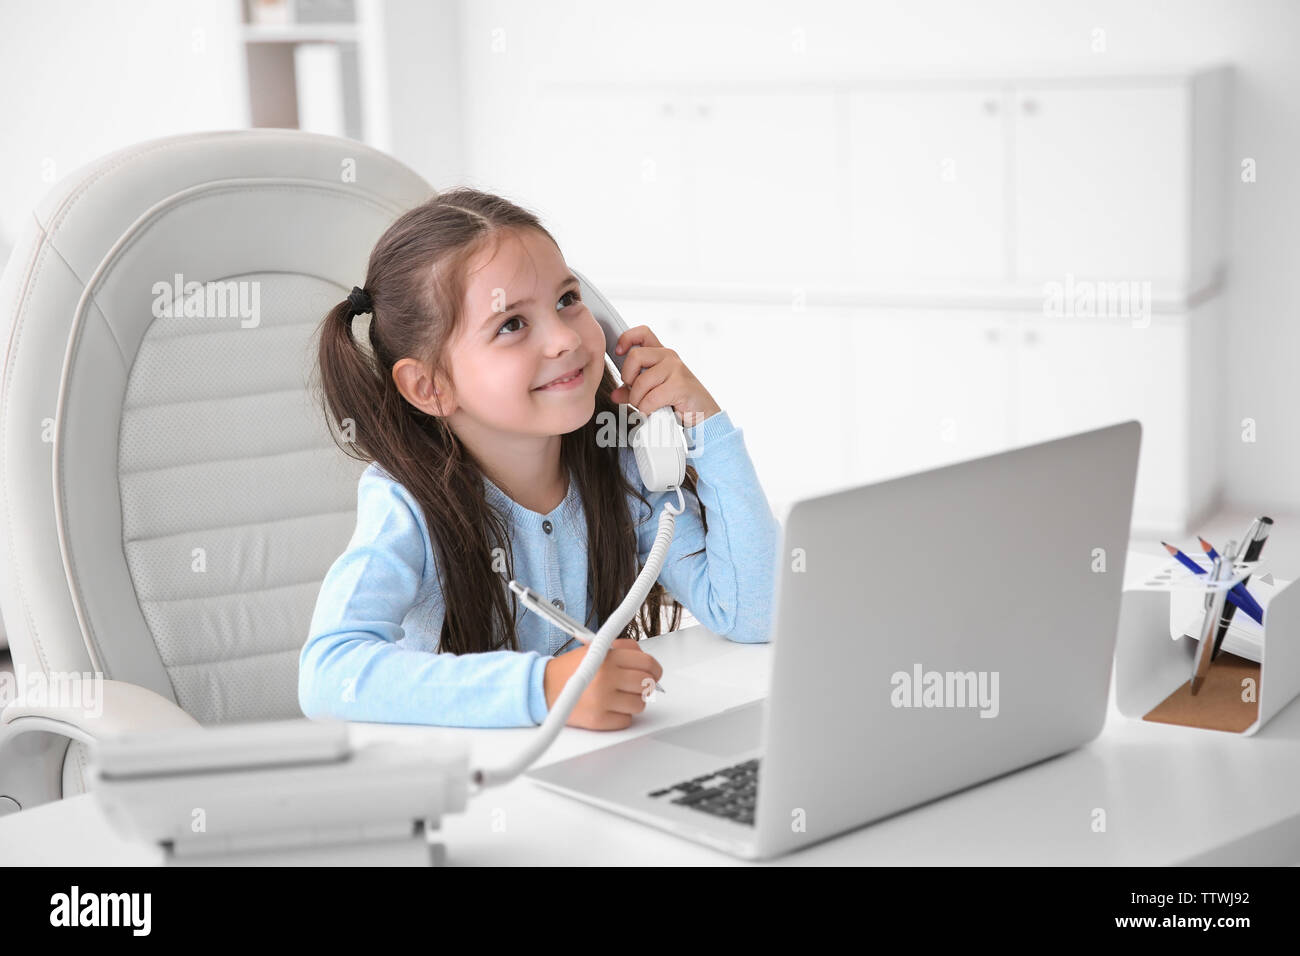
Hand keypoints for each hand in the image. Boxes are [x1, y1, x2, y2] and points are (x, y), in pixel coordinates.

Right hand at [543, 638, 663, 730]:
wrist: (543, 688)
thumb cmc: (571, 670)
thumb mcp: (595, 648)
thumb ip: (623, 650)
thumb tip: (648, 662)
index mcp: (607, 657)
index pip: (646, 662)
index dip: (654, 669)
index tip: (654, 673)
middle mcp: (605, 678)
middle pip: (646, 684)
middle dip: (647, 685)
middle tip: (640, 686)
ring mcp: (602, 700)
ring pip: (640, 704)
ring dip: (634, 701)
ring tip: (620, 696)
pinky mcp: (598, 720)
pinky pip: (626, 721)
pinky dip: (622, 716)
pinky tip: (610, 707)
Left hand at [609, 325, 720, 428]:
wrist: (704, 414)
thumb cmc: (679, 400)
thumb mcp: (652, 392)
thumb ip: (632, 391)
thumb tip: (615, 394)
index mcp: (661, 354)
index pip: (642, 333)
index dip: (627, 338)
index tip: (619, 352)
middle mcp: (669, 357)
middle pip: (635, 356)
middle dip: (628, 377)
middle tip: (634, 390)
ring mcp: (676, 369)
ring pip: (641, 381)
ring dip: (637, 399)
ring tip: (644, 406)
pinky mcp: (680, 385)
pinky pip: (651, 397)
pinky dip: (646, 408)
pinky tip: (651, 411)